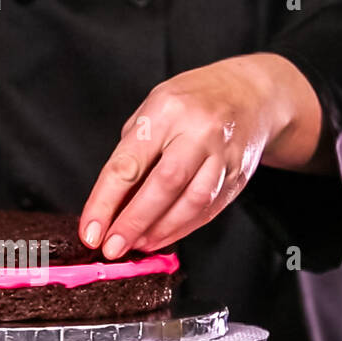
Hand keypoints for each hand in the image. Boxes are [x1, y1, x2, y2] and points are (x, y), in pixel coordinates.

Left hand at [79, 53, 328, 257]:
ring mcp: (223, 154)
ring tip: (138, 245)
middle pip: (163, 185)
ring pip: (191, 202)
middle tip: (112, 248)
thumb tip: (110, 207)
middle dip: (133, 222)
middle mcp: (198, 130)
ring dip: (160, 230)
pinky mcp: (239, 175)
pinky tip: (163, 236)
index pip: (129, 163)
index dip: (105, 202)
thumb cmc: (191, 102)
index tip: (90, 231)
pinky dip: (182, 228)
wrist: (251, 93)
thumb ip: (132, 154)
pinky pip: (208, 209)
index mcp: (166, 111)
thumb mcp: (153, 110)